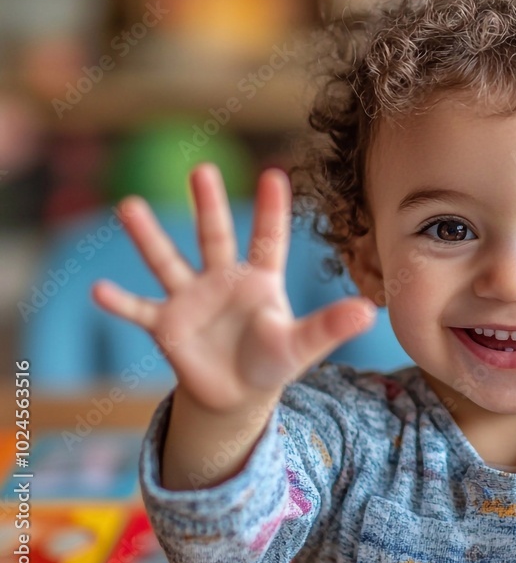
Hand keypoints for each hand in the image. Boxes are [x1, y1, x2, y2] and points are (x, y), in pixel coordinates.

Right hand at [92, 164, 375, 412]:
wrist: (237, 393)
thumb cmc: (273, 361)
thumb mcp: (304, 346)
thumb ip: (330, 326)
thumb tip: (368, 312)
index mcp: (260, 280)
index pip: (269, 239)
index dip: (273, 211)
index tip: (276, 174)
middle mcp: (223, 280)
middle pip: (215, 236)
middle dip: (209, 205)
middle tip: (202, 169)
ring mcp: (191, 299)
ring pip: (168, 262)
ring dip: (149, 237)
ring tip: (128, 207)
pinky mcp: (167, 325)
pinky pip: (141, 310)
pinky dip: (121, 303)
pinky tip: (99, 290)